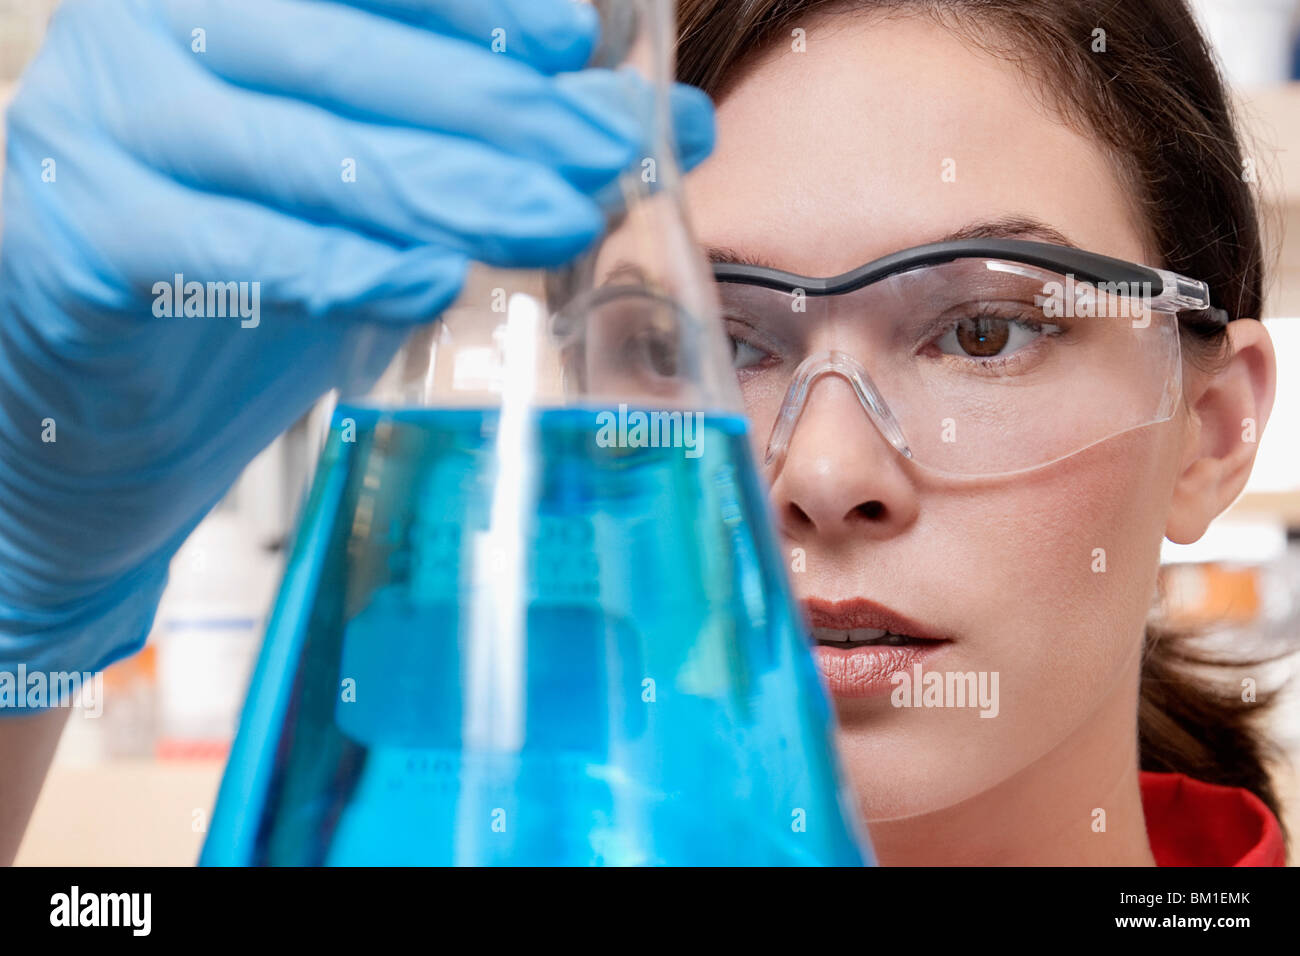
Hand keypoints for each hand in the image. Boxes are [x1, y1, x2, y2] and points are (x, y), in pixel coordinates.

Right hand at [0, 0, 715, 687]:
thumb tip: (667, 118)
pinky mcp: (72, 234)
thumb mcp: (389, 187)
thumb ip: (505, 140)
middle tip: (603, 152)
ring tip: (551, 219)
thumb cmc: (260, 264)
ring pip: (296, 146)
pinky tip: (425, 282)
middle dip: (494, 106)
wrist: (120, 399)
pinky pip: (218, 243)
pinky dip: (333, 266)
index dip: (473, 6)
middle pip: (344, 55)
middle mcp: (144, 27)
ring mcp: (93, 123)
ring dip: (442, 186)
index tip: (575, 42)